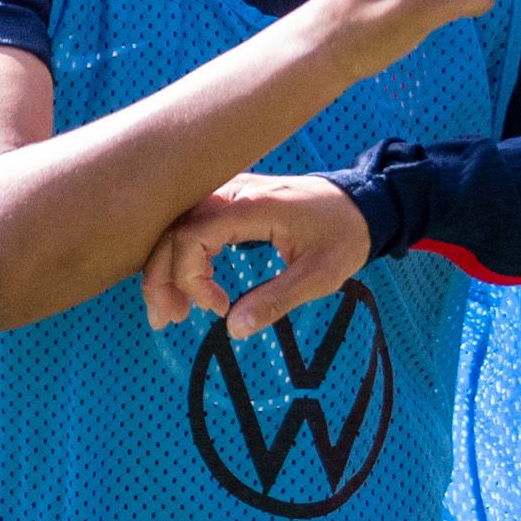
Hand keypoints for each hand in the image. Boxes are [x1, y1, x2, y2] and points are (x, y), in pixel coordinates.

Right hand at [141, 173, 368, 335]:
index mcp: (254, 206)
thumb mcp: (319, 276)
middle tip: (166, 320)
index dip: (191, 278)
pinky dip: (181, 255)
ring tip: (171, 312)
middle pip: (172, 230)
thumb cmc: (344, 236)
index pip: (192, 235)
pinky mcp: (229, 199)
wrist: (360, 205)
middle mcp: (233, 191)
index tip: (217, 308)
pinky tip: (185, 286)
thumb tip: (234, 329)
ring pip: (175, 226)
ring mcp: (228, 192)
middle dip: (161, 277)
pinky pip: (190, 224)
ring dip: (165, 268)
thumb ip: (276, 300)